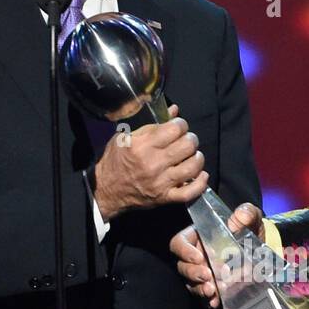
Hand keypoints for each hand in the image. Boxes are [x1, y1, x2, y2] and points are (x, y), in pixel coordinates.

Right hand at [92, 103, 206, 217]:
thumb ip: (151, 125)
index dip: (181, 124)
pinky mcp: (165, 197)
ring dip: (197, 158)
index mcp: (142, 146)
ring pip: (192, 167)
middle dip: (191, 139)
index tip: (179, 126)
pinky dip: (201, 183)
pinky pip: (190, 192)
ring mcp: (161, 182)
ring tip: (193, 155)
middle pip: (187, 146)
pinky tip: (202, 174)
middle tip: (187, 140)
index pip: (174, 129)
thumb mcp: (125, 137)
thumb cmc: (115, 161)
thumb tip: (174, 111)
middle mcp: (153, 163)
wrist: (106, 190)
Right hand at [171, 201, 262, 308]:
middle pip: (182, 266)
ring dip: (199, 288)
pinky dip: (209, 301)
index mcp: (198, 236)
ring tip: (212, 290)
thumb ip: (246, 214)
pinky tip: (216, 302)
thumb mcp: (251, 218)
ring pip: (191, 284)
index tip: (198, 257)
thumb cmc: (249, 230)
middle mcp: (196, 256)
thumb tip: (241, 215)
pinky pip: (205, 298)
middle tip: (208, 275)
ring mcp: (203, 274)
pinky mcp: (213, 288)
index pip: (179, 243)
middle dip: (193, 273)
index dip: (184, 251)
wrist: (263, 251)